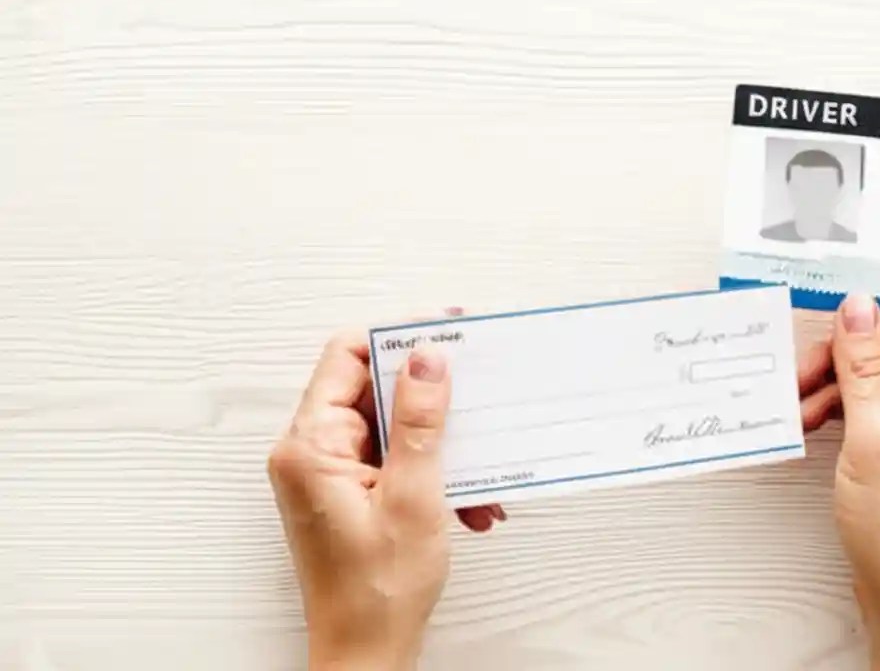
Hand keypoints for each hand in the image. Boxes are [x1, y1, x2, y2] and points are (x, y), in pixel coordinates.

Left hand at [268, 316, 503, 670]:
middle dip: (432, 399)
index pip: (347, 357)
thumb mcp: (413, 496)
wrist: (367, 653)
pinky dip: (435, 472)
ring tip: (478, 471)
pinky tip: (469, 503)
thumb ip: (419, 422)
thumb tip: (427, 360)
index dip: (398, 338)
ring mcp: (330, 474)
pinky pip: (396, 460)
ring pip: (392, 427)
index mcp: (310, 447)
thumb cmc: (376, 594)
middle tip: (476, 391)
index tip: (445, 332)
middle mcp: (311, 454)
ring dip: (441, 445)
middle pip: (373, 389)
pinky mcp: (350, 493)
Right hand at [798, 259, 879, 669]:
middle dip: (848, 344)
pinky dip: (843, 403)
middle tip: (806, 347)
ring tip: (803, 399)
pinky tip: (814, 417)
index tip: (861, 249)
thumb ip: (863, 365)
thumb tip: (855, 308)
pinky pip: (877, 398)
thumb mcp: (873, 439)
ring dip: (838, 378)